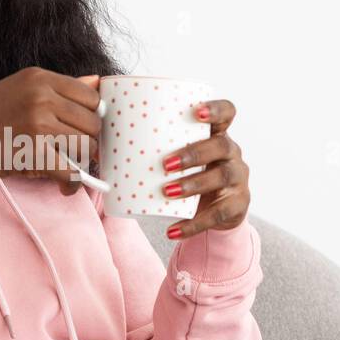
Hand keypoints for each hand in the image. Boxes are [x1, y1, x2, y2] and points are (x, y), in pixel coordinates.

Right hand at [0, 67, 102, 196]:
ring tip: (68, 169)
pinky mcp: (35, 151)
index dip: (92, 116)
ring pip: (86, 146)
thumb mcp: (20, 90)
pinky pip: (71, 171)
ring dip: (81, 163)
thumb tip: (96, 82)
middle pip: (92, 123)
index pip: (91, 96)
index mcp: (39, 78)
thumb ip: (57, 88)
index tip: (84, 130)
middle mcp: (41, 96)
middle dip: (89, 142)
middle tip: (77, 154)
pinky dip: (72, 183)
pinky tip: (65, 186)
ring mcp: (38, 123)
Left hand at [159, 99, 250, 238]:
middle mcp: (232, 153)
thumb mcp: (177, 157)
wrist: (214, 211)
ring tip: (167, 191)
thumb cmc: (187, 175)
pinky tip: (173, 230)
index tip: (196, 111)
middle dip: (194, 153)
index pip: (227, 112)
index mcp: (216, 134)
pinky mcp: (237, 205)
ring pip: (222, 176)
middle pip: (222, 145)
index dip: (215, 108)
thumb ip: (151, 147)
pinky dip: (193, 224)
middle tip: (166, 164)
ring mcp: (238, 179)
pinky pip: (218, 215)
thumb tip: (101, 143)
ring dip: (193, 184)